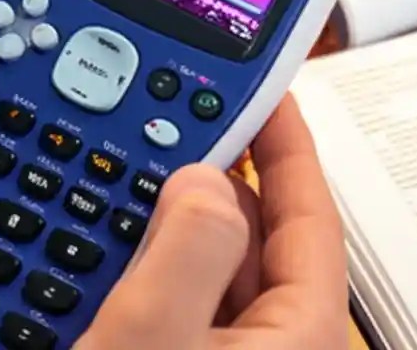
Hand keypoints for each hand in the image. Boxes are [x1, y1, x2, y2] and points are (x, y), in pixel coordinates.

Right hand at [77, 97, 349, 349]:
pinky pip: (179, 308)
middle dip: (212, 180)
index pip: (309, 213)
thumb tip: (202, 180)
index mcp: (300, 333)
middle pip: (256, 238)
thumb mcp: (152, 334)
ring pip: (210, 274)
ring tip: (126, 187)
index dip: (285, 141)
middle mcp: (274, 348)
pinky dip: (149, 274)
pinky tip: (107, 258)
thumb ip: (188, 246)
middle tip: (177, 124)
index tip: (262, 92)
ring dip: (170, 229)